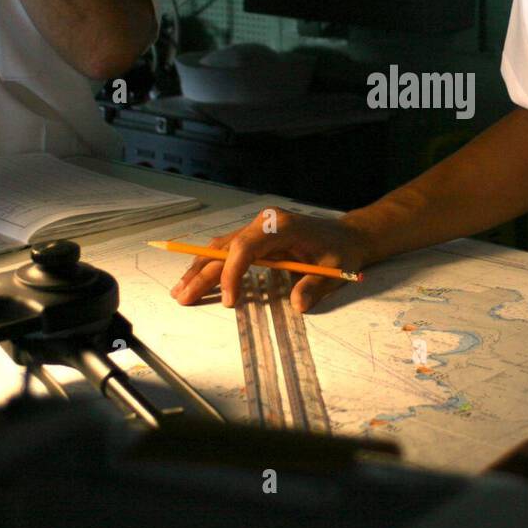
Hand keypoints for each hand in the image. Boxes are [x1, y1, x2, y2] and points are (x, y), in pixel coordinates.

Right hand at [170, 207, 373, 312]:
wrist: (348, 235)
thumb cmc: (342, 251)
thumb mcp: (335, 270)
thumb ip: (315, 286)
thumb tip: (298, 304)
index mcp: (282, 226)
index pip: (246, 246)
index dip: (231, 272)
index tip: (228, 300)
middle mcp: (265, 222)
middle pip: (225, 247)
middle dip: (203, 274)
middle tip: (182, 297)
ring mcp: (258, 226)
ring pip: (221, 247)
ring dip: (200, 269)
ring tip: (179, 291)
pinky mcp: (257, 235)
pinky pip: (228, 249)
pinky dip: (211, 265)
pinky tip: (195, 279)